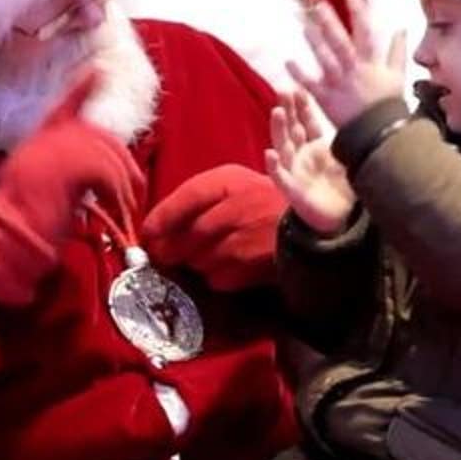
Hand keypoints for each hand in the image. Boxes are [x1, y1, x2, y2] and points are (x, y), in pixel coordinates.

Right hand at [0, 72, 145, 304]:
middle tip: (134, 189)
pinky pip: (102, 170)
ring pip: (103, 152)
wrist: (2, 244)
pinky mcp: (59, 167)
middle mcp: (41, 141)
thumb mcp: (48, 192)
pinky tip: (116, 208)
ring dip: (122, 181)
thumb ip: (68, 174)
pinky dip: (116, 190)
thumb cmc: (23, 229)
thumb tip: (99, 173)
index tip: (97, 71)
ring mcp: (48, 151)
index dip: (81, 89)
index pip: (63, 108)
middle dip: (122, 160)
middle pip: (96, 133)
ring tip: (126, 206)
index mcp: (36, 144)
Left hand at [141, 164, 286, 291]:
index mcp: (231, 181)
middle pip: (188, 236)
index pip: (188, 197)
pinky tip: (227, 266)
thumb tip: (157, 226)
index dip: (162, 218)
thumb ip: (198, 199)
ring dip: (195, 262)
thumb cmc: (266, 202)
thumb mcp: (234, 185)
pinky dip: (215, 276)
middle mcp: (238, 207)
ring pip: (199, 260)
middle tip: (163, 254)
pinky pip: (218, 278)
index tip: (148, 233)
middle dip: (170, 249)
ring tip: (206, 256)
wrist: (312, 226)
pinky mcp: (254, 267)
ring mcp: (247, 239)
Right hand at [263, 91, 355, 235]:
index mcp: (314, 144)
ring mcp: (293, 170)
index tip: (300, 87)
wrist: (340, 216)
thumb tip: (365, 110)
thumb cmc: (341, 184)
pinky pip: (279, 176)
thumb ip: (349, 136)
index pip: (305, 120)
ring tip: (277, 112)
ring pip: (282, 145)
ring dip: (278, 129)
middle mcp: (300, 153)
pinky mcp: (290, 188)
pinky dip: (273, 165)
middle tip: (284, 91)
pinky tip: (270, 154)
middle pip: (291, 127)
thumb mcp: (346, 156)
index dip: (302, 104)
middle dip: (287, 109)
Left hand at [286, 0, 405, 128]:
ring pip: (326, 59)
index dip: (360, 14)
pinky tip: (288, 62)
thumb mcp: (397, 76)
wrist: (379, 134)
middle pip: (341, 43)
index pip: (366, 33)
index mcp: (371, 64)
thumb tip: (401, 28)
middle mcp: (354, 70)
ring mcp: (339, 84)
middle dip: (331, 23)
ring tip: (305, 25)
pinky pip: (311, 85)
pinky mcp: (326, 98)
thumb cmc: (388, 104)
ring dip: (315, 42)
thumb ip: (397, 51)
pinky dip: (299, 74)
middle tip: (319, 4)